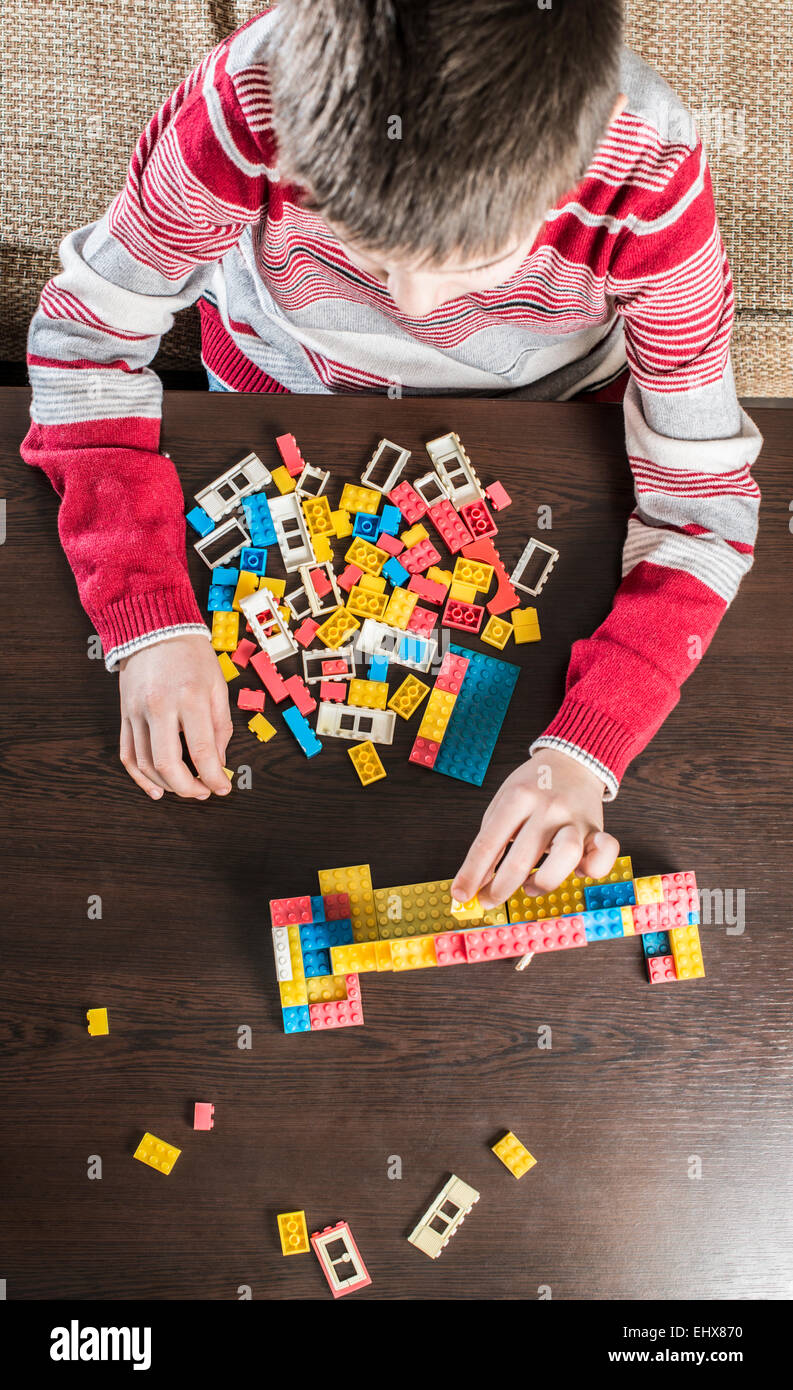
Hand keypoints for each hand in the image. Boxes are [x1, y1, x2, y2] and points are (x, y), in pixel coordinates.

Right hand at [119, 634, 232, 799]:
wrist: (155, 626)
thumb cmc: (191, 654)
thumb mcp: (218, 685)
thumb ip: (220, 726)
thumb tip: (218, 762)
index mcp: (190, 698)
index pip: (202, 751)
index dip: (214, 778)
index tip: (222, 788)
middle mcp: (160, 706)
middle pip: (169, 764)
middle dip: (188, 788)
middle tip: (203, 792)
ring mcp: (137, 712)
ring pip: (146, 763)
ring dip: (167, 785)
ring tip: (185, 790)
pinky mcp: (124, 714)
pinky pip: (127, 754)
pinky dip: (139, 777)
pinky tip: (155, 789)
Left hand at [451, 749, 619, 908]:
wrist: (574, 760)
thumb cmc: (533, 786)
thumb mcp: (504, 800)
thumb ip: (491, 838)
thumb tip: (477, 881)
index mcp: (518, 796)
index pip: (488, 843)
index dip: (471, 874)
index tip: (460, 895)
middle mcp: (548, 807)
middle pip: (522, 857)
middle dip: (500, 888)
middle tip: (487, 901)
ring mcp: (575, 819)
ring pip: (566, 856)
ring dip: (543, 882)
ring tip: (529, 886)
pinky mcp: (597, 830)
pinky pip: (604, 855)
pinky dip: (595, 869)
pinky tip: (578, 873)